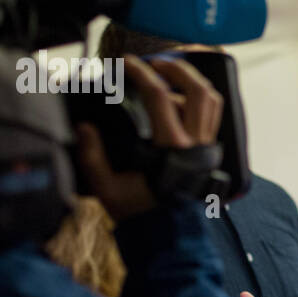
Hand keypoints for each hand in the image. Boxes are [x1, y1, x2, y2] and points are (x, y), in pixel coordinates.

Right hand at [75, 56, 223, 220]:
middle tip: (155, 63)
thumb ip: (93, 155)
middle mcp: (194, 142)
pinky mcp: (210, 151)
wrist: (168, 233)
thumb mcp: (107, 186)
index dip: (141, 71)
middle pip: (197, 89)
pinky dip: (202, 99)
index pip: (159, 95)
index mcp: (170, 146)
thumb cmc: (138, 210)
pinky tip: (182, 98)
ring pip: (211, 100)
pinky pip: (213, 116)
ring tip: (171, 75)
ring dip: (193, 80)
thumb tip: (84, 127)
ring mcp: (207, 145)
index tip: (126, 62)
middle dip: (176, 68)